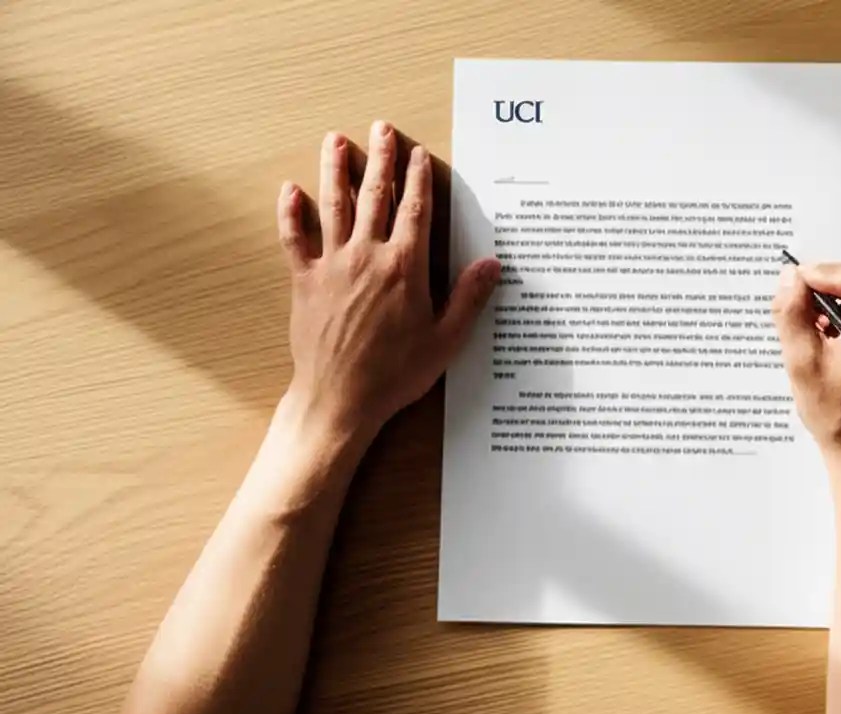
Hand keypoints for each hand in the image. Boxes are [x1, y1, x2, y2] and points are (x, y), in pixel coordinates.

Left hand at [276, 121, 499, 439]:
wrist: (341, 398)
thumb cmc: (396, 374)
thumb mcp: (445, 340)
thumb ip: (468, 298)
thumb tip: (492, 264)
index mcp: (405, 267)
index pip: (415, 210)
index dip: (418, 179)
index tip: (419, 154)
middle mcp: (367, 256)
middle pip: (375, 196)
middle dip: (381, 159)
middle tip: (382, 129)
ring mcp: (332, 265)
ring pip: (334, 205)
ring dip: (336, 170)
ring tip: (337, 140)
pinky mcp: (304, 280)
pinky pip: (294, 237)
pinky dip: (291, 212)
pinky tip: (289, 189)